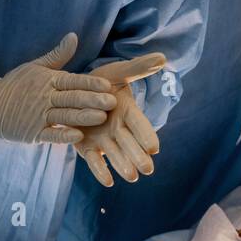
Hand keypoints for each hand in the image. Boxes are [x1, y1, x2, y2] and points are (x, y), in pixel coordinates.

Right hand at [0, 32, 118, 143]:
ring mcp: (38, 116)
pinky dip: (64, 135)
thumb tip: (73, 37)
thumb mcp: (34, 66)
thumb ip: (57, 56)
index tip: (108, 86)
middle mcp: (45, 98)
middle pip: (72, 98)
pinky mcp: (32, 133)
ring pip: (65, 116)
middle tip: (113, 102)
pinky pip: (50, 135)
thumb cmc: (14, 85)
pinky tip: (78, 136)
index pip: (73, 80)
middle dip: (93, 100)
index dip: (90, 83)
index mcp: (48, 80)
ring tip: (102, 118)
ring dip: (83, 117)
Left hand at [74, 53, 164, 185]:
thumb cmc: (101, 82)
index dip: (146, 134)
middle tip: (148, 169)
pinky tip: (108, 182)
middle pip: (129, 142)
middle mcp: (118, 128)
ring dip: (122, 165)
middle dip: (137, 155)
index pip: (139, 123)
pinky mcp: (87, 147)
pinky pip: (94, 160)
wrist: (78, 93)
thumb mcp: (118, 72)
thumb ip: (137, 68)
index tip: (155, 147)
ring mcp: (103, 139)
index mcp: (127, 111)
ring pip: (114, 154)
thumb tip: (162, 58)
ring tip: (131, 177)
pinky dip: (100, 171)